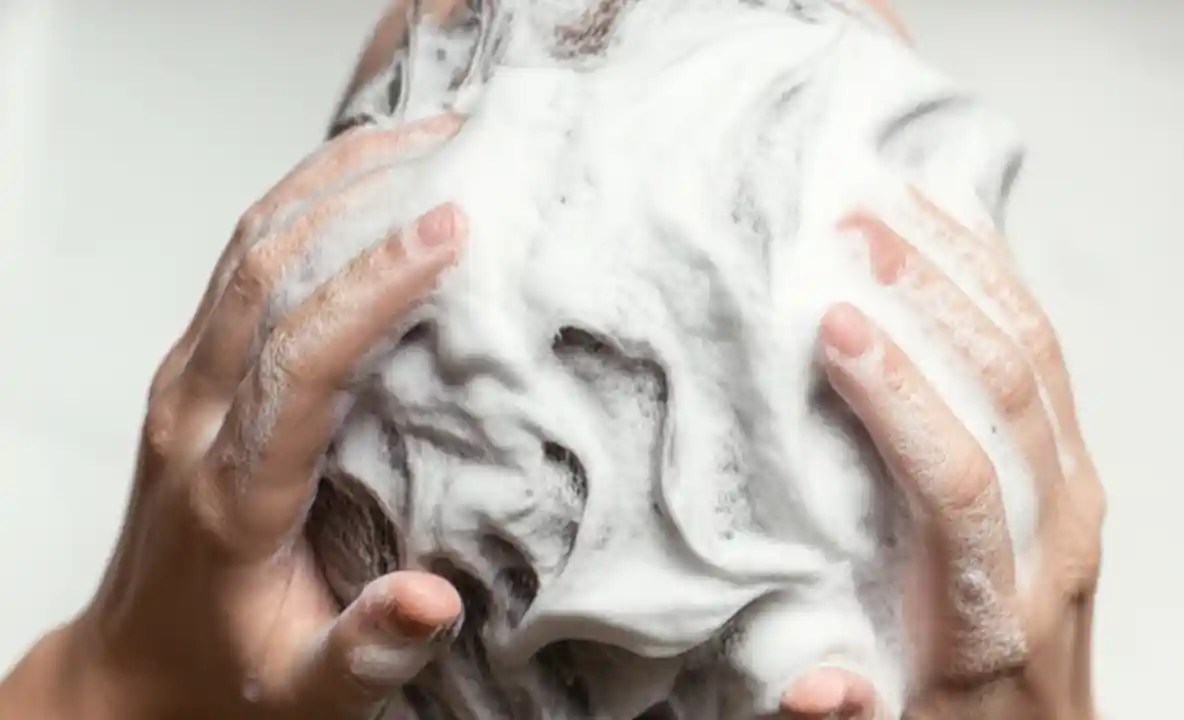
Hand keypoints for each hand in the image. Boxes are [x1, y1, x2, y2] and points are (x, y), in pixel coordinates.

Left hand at [0, 115, 467, 719]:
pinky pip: (242, 263)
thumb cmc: (229, 674)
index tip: (449, 233)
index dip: (374, 287)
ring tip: (419, 139)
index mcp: (233, 492)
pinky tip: (359, 179)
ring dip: (330, 183)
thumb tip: (432, 601)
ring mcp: (186, 385)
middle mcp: (196, 420)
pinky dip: (302, 203)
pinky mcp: (192, 373)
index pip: (300, 361)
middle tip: (455, 152)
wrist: (136, 671)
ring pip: (249, 250)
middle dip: (363, 199)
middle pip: (267, 273)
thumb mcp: (306, 691)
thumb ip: (368, 651)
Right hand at [781, 190, 1104, 718]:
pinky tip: (955, 232)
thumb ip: (846, 711)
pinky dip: (1000, 283)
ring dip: (961, 269)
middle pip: (1007, 391)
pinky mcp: (1075, 467)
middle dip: (926, 298)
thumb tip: (816, 688)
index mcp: (996, 607)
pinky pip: (1049, 356)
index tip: (835, 327)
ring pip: (1036, 354)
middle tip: (852, 231)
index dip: (898, 396)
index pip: (958, 479)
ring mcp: (1076, 493)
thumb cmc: (954, 716)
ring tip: (891, 206)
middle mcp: (1054, 539)